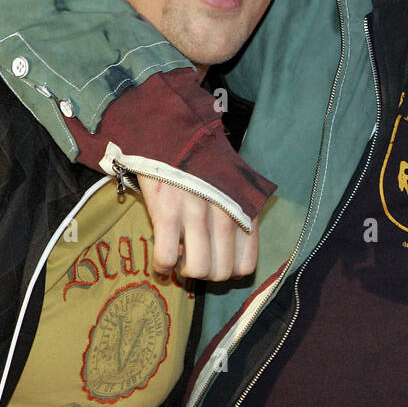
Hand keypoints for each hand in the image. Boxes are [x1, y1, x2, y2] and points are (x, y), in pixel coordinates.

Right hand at [136, 175, 258, 280]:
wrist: (174, 134)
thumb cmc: (205, 164)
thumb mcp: (235, 188)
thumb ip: (240, 216)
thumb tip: (235, 252)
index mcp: (243, 211)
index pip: (246, 265)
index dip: (227, 271)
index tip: (213, 262)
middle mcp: (225, 216)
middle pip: (221, 273)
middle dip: (205, 273)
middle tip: (192, 259)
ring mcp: (197, 215)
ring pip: (198, 271)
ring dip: (184, 271)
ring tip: (177, 258)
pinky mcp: (168, 213)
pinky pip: (167, 258)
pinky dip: (162, 266)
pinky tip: (161, 258)